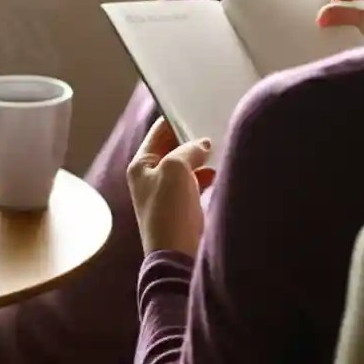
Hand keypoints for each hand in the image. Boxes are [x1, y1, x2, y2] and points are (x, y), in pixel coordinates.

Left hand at [127, 118, 215, 256]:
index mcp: (141, 164)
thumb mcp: (175, 168)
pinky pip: (197, 183)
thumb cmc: (170, 209)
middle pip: (175, 147)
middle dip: (194, 138)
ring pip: (188, 165)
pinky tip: (220, 172)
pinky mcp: (184, 207)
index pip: (160, 130)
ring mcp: (168, 193)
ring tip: (222, 146)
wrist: (178, 256)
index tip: (200, 107)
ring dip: (203, 158)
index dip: (178, 118)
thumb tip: (203, 145)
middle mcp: (151, 177)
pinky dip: (208, 176)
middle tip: (217, 123)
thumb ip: (188, 149)